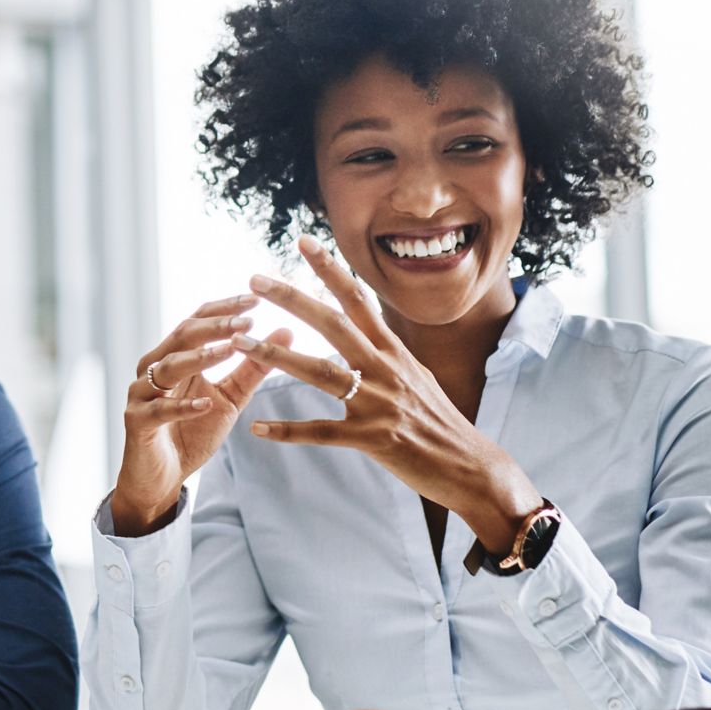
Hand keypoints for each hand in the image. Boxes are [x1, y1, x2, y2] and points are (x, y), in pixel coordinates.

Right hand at [109, 295, 294, 536]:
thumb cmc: (192, 432)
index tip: (255, 300)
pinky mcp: (137, 422)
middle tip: (246, 320)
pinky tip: (206, 403)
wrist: (161, 477)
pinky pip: (160, 410)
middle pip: (182, 336)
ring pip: (168, 367)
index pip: (197, 321)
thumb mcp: (230, 398)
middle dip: (216, 326)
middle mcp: (154, 368)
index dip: (224, 309)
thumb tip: (286, 331)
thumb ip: (253, 368)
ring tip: (230, 350)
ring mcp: (142, 393)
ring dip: (200, 357)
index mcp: (175, 357)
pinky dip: (183, 407)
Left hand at [243, 236, 542, 555]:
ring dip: (276, 357)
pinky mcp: (373, 439)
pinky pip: (322, 432)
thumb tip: (369, 329)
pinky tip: (258, 428)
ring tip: (240, 343)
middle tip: (255, 279)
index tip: (302, 242)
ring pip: (319, 372)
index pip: (358, 300)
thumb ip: (387, 354)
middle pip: (333, 324)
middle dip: (292, 299)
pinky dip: (288, 431)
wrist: (470, 467)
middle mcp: (385, 369)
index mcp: (393, 351)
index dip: (330, 270)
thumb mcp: (416, 376)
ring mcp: (378, 403)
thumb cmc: (439, 422)